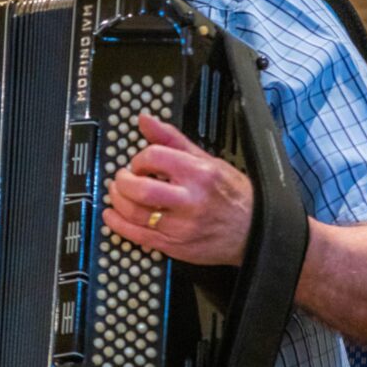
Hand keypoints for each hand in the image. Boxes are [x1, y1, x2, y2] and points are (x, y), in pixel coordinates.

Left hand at [103, 113, 253, 265]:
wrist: (253, 231)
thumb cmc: (232, 195)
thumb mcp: (207, 160)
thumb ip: (172, 139)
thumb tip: (145, 120)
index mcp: (199, 173)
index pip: (154, 157)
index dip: (139, 158)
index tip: (140, 162)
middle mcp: (190, 200)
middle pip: (141, 189)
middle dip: (122, 181)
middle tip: (122, 177)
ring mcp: (181, 226)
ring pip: (135, 213)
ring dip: (117, 201)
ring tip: (117, 193)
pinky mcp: (175, 246)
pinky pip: (138, 236)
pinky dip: (118, 225)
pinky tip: (112, 215)